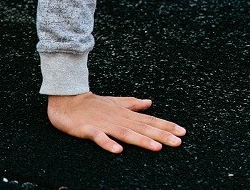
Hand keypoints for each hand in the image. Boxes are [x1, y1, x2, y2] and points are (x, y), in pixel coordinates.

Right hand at [47, 92, 185, 153]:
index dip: (166, 125)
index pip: (149, 120)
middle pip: (142, 127)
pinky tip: (118, 151)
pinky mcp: (88, 129)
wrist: (66, 99)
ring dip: (141, 140)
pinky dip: (108, 144)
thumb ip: (132, 104)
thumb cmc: (92, 104)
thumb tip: (149, 103)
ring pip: (125, 133)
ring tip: (157, 147)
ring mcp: (104, 124)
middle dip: (161, 134)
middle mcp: (118, 118)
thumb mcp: (115, 102)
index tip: (182, 132)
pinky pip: (99, 138)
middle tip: (178, 141)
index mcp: (125, 113)